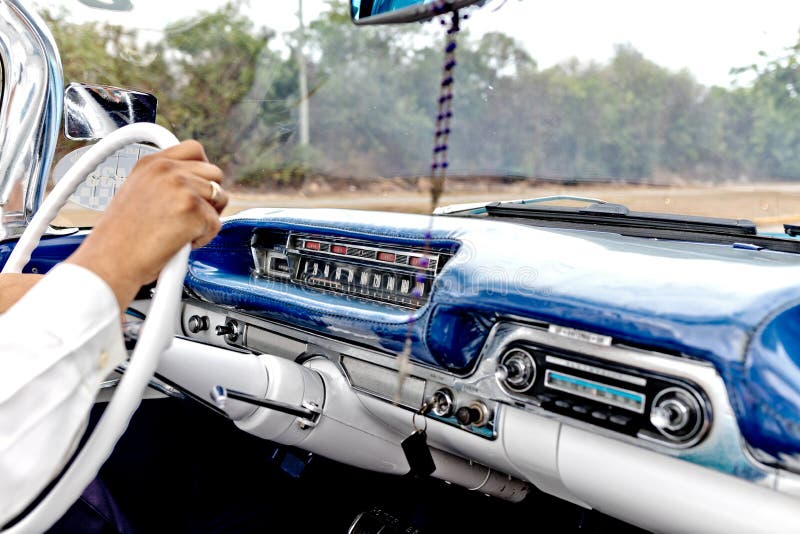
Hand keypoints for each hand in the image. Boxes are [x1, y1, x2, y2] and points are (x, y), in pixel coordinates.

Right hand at [66, 140, 228, 309]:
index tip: (197, 187)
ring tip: (180, 231)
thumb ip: (165, 182)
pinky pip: (216, 223)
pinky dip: (203, 238)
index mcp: (151, 163)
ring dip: (207, 218)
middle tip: (190, 217)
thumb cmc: (120, 239)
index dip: (202, 170)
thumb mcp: (136, 193)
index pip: (194, 150)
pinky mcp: (192, 209)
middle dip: (210, 196)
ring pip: (220, 198)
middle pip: (214, 173)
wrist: (110, 262)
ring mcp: (181, 187)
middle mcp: (166, 169)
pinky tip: (179, 243)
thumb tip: (197, 183)